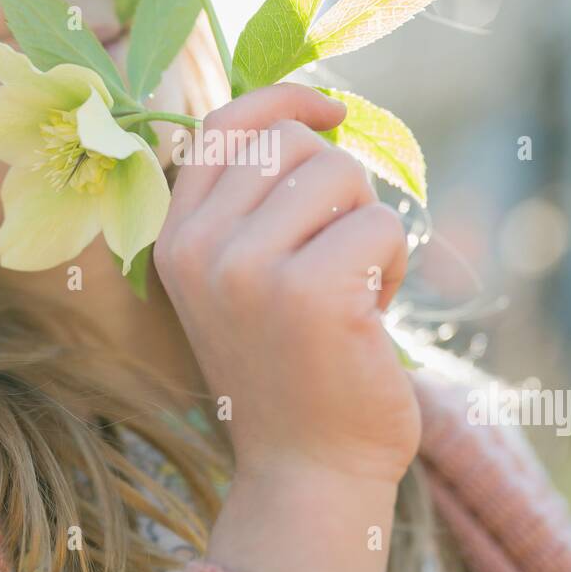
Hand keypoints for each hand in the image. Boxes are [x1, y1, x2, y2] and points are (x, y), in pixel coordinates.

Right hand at [155, 83, 420, 485]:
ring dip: (368, 225)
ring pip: (341, 174)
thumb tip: (316, 115)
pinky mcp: (311, 293)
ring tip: (356, 288)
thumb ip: (255, 203)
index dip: (285, 101)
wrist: (310, 470)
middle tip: (341, 254)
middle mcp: (200, 248)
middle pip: (292, 142)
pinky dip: (394, 265)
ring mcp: (248, 270)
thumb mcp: (244, 278)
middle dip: (339, 186)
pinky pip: (380, 225)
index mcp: (175, 238)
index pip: (223, 125)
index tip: (334, 112)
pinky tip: (373, 314)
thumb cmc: (294, 366)